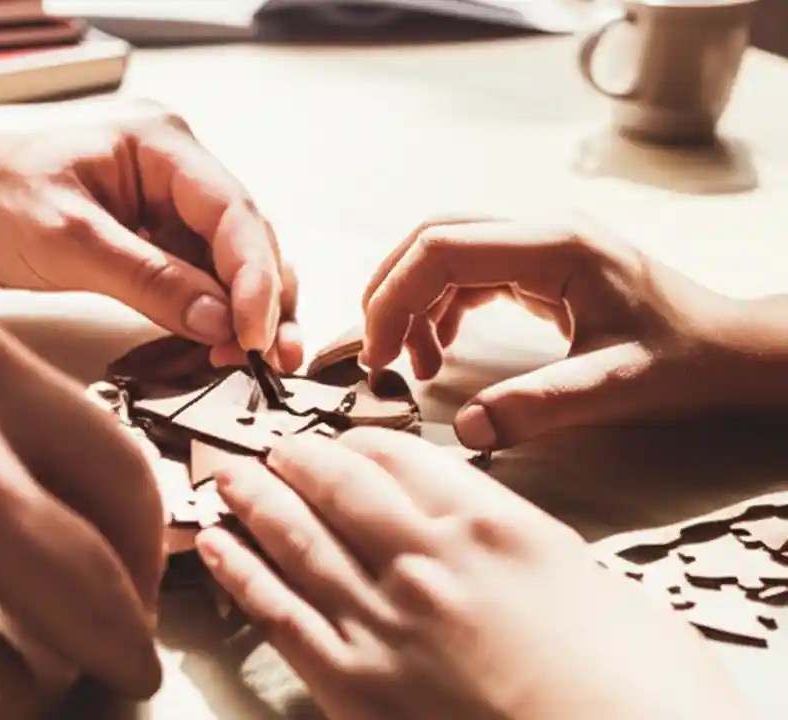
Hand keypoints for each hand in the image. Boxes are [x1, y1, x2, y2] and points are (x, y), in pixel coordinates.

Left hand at [0, 99, 300, 369]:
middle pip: (245, 237)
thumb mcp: (69, 241)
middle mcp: (177, 169)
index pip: (231, 212)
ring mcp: (169, 204)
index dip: (253, 276)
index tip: (253, 332)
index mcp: (162, 145)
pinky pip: (201, 276)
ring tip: (262, 362)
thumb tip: (219, 321)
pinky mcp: (155, 237)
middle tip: (275, 358)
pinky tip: (225, 347)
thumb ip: (149, 280)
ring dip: (250, 311)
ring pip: (232, 260)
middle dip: (264, 299)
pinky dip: (216, 314)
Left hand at [197, 430, 748, 719]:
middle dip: (293, 462)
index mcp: (490, 525)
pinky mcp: (351, 683)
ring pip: (295, 539)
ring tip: (225, 477)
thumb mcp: (602, 587)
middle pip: (335, 488)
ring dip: (252, 502)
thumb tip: (506, 542)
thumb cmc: (632, 694)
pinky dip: (237, 573)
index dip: (354, 442)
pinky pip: (276, 612)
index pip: (397, 457)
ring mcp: (380, 620)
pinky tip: (213, 548)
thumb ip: (533, 549)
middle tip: (267, 448)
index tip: (338, 441)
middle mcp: (424, 560)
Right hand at [360, 217, 740, 448]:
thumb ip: (538, 407)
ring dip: (414, 303)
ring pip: (444, 253)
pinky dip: (440, 309)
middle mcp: (541, 232)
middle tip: (378, 354)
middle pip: (433, 238)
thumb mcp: (614, 388)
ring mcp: (539, 245)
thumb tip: (467, 432)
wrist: (729, 350)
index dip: (396, 297)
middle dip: (392, 293)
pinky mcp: (538, 266)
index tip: (380, 354)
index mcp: (556, 246)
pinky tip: (442, 351)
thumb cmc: (684, 361)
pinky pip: (467, 274)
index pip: (443, 248)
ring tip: (416, 363)